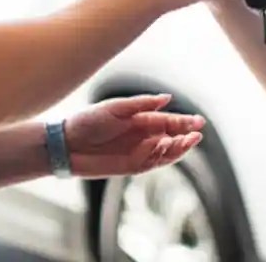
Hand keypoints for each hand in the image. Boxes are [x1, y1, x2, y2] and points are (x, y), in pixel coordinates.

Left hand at [63, 94, 204, 178]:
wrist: (67, 144)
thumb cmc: (88, 121)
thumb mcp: (115, 108)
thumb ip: (141, 104)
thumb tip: (167, 98)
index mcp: (141, 119)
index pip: (168, 121)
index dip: (184, 122)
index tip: (198, 123)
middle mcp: (143, 136)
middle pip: (172, 137)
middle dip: (186, 136)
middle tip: (197, 134)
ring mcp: (139, 152)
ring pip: (166, 153)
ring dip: (178, 148)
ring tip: (189, 141)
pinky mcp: (132, 167)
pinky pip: (153, 163)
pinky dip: (162, 157)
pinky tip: (167, 147)